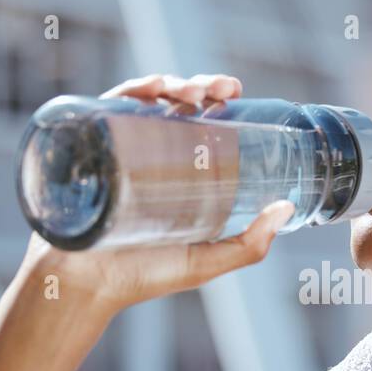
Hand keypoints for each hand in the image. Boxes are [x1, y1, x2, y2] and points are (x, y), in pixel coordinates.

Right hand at [17, 74, 294, 321]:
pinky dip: (131, 91)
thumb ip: (249, 245)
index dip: (218, 101)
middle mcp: (148, 157)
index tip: (236, 92)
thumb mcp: (205, 261)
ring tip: (192, 91)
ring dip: (172, 83)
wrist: (83, 287)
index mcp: (177, 175)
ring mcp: (118, 150)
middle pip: (176, 106)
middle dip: (201, 86)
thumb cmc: (142, 277)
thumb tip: (287, 209)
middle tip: (224, 88)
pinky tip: (153, 88)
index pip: (200, 124)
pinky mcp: (89, 149)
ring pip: (146, 100)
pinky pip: (108, 108)